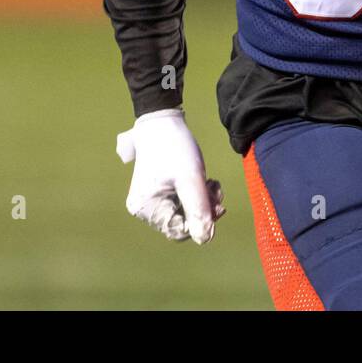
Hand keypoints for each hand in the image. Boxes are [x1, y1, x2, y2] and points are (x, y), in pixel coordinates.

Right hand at [116, 109, 224, 243]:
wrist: (164, 122)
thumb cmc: (175, 148)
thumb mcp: (191, 179)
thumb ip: (198, 210)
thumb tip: (204, 240)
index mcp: (146, 208)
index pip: (179, 231)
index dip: (201, 221)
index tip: (218, 205)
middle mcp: (143, 209)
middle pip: (181, 222)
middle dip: (203, 209)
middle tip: (216, 191)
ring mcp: (149, 200)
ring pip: (183, 212)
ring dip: (202, 200)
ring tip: (212, 183)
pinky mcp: (158, 192)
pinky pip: (180, 202)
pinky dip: (195, 194)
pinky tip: (205, 182)